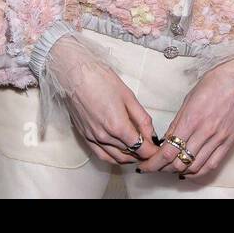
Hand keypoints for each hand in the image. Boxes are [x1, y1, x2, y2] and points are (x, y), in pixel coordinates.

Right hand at [43, 34, 161, 164]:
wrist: (74, 74)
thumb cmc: (100, 79)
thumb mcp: (128, 96)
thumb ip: (142, 119)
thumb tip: (151, 134)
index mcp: (117, 126)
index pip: (140, 148)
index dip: (152, 151)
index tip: (159, 149)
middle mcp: (104, 137)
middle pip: (129, 154)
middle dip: (143, 154)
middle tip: (151, 149)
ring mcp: (93, 138)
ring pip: (116, 158)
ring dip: (129, 158)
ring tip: (139, 152)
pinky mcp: (84, 136)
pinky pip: (101, 155)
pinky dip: (113, 158)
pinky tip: (120, 153)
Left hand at [137, 46, 233, 177]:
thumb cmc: (216, 81)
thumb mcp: (189, 98)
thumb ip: (178, 121)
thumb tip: (167, 139)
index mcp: (191, 118)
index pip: (168, 150)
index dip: (154, 162)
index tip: (146, 164)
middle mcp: (205, 132)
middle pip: (179, 162)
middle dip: (164, 167)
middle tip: (157, 165)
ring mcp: (219, 138)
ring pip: (195, 166)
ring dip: (180, 170)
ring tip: (171, 168)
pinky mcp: (230, 142)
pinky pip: (212, 164)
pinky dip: (199, 172)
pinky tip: (190, 172)